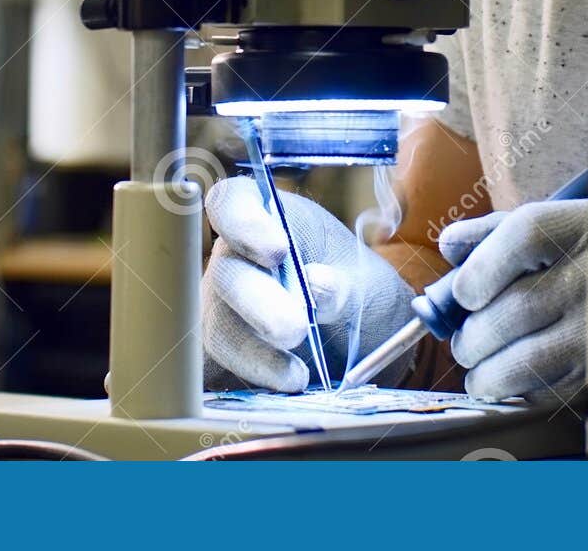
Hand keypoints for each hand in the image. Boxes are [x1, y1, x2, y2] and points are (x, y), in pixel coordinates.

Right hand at [202, 177, 413, 392]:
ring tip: (297, 375)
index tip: (276, 250)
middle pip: (227, 272)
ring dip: (255, 352)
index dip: (243, 222)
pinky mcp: (225, 350)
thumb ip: (344, 284)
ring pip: (219, 325)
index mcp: (270, 220)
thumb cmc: (359, 294)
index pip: (232, 203)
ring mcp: (225, 306)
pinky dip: (254, 376)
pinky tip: (286, 385)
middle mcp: (237, 259)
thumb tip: (314, 284)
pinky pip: (223, 365)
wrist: (362, 341)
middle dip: (258, 302)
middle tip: (294, 328)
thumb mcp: (368, 285)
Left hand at [437, 200, 587, 401]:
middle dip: (472, 336)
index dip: (480, 270)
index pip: (523, 238)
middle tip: (465, 342)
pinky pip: (549, 393)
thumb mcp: (554, 226)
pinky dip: (520, 392)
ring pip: (524, 362)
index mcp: (580, 229)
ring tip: (480, 369)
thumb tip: (450, 247)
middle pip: (513, 311)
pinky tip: (517, 380)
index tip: (463, 294)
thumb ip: (496, 231)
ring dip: (487, 374)